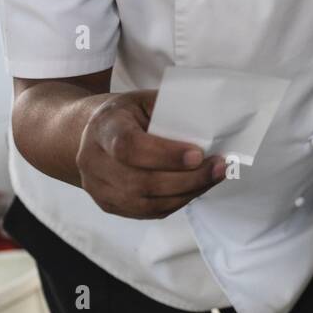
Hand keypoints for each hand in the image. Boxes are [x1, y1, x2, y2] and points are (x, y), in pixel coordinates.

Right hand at [76, 90, 226, 218]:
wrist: (95, 132)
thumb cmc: (128, 114)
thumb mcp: (145, 100)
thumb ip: (171, 111)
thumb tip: (209, 126)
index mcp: (103, 127)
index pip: (129, 146)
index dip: (165, 155)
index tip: (198, 155)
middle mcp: (93, 161)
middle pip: (140, 181)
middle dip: (186, 179)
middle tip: (219, 167)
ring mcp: (98, 187)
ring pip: (145, 203)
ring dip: (186, 193)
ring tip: (214, 178)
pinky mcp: (109, 204)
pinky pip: (147, 212)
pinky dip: (176, 202)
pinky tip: (196, 188)